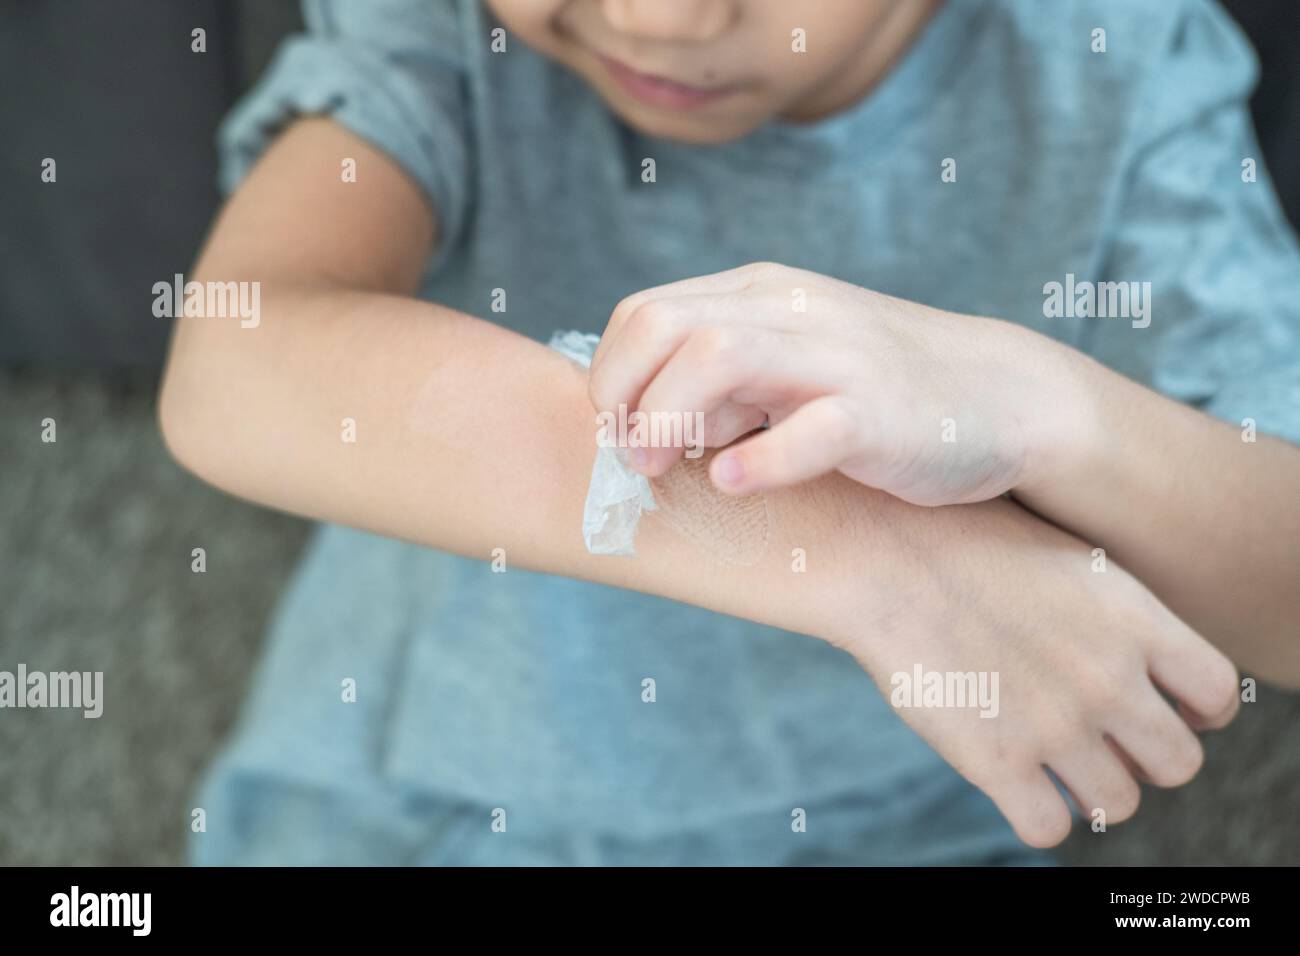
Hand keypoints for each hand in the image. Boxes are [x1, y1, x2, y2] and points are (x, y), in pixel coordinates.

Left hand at [589, 261, 1083, 505]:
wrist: (1000, 397)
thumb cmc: (873, 392)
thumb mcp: (783, 372)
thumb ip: (716, 387)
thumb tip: (636, 425)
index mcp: (760, 296)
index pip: (645, 314)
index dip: (611, 377)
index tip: (617, 434)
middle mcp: (791, 312)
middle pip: (664, 324)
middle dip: (624, 394)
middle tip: (634, 456)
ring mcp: (838, 357)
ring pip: (720, 355)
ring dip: (669, 415)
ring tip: (663, 466)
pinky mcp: (881, 414)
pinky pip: (811, 428)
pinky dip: (761, 460)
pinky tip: (735, 483)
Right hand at [822, 494, 1240, 846]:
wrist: (881, 552)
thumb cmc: (961, 540)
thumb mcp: (1064, 558)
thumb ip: (1115, 615)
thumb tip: (1136, 664)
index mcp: (1134, 617)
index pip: (1217, 694)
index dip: (1195, 711)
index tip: (1159, 707)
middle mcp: (1109, 677)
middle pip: (1178, 762)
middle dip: (1143, 757)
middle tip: (1100, 740)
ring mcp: (1056, 724)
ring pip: (1117, 803)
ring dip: (1089, 789)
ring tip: (1049, 761)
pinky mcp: (996, 760)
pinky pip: (1048, 829)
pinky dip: (1035, 813)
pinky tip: (1010, 780)